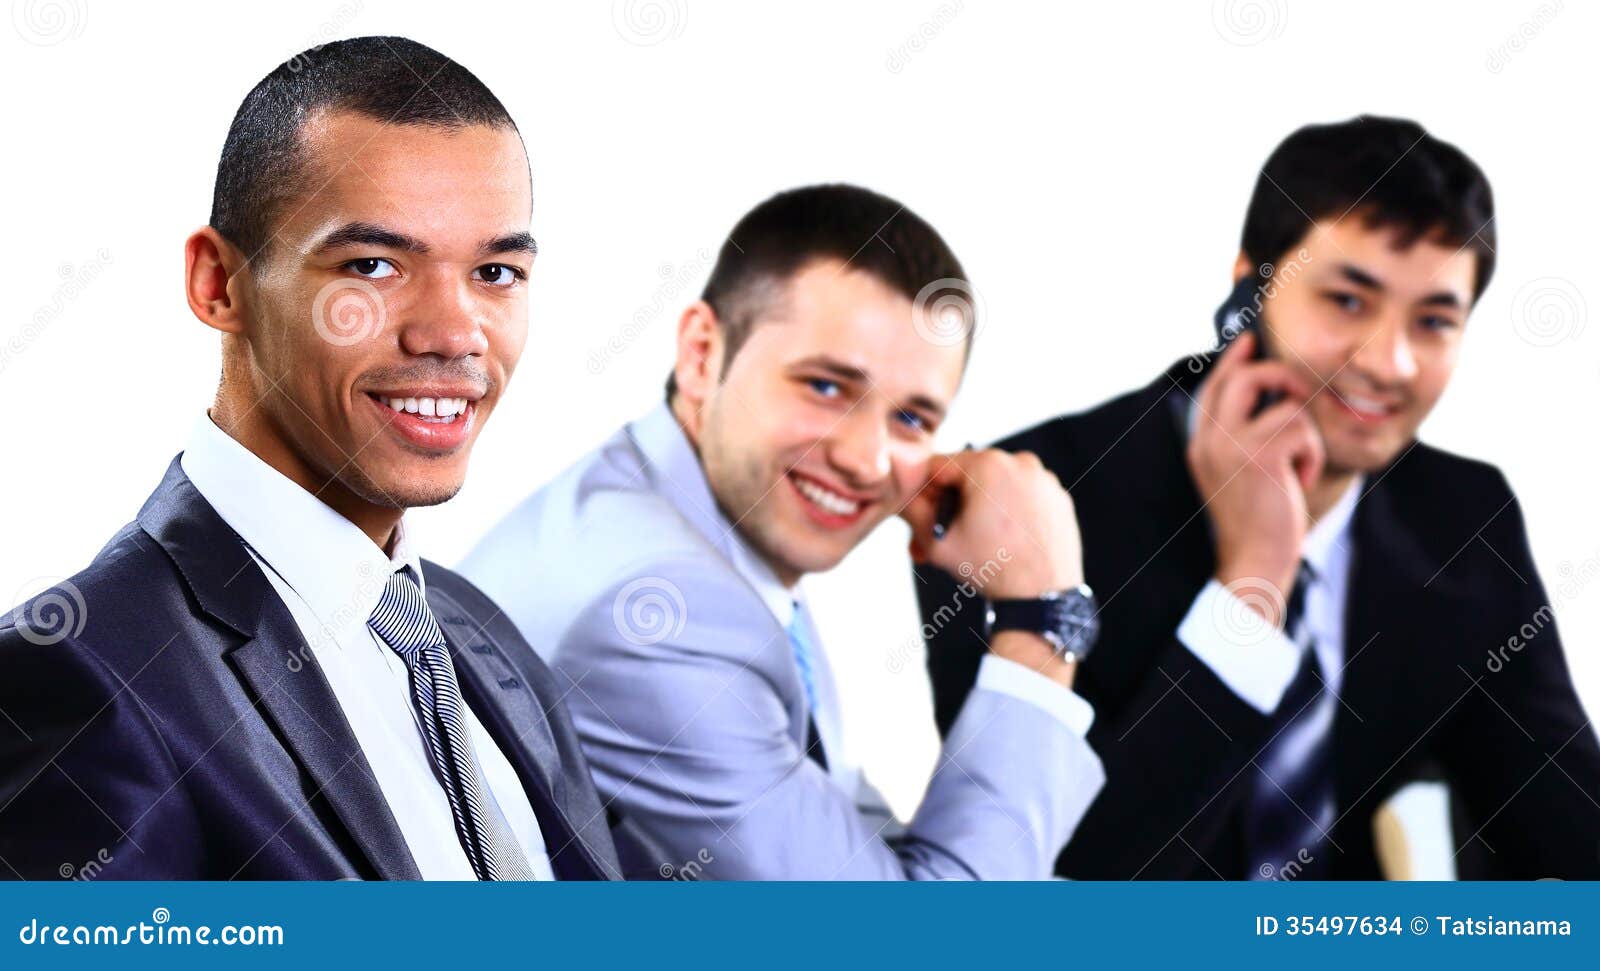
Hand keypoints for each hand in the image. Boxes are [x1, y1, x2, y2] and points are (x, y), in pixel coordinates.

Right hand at [902, 448, 1085, 687]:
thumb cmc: (995, 570)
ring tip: (969, 543)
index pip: (939, 466)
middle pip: (968, 476)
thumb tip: (898, 495)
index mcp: (989, 465)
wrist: (1043, 599)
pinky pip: (1021, 497)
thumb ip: (912, 512)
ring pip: (996, 486)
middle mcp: (1020, 463)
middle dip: (950, 506)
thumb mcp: (937, 542)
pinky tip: (999, 539)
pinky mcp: (1058, 498)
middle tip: (938, 539)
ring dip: (977, 509)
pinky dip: (1007, 513)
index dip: (924, 492)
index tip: (921, 516)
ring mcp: (1043, 480)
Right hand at [1186, 333, 1323, 624]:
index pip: (1215, 386)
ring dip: (1306, 434)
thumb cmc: (1255, 519)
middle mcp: (1210, 439)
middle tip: (1299, 395)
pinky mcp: (1260, 456)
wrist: (1253, 560)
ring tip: (1299, 463)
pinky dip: (1312, 455)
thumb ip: (1240, 435)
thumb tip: (1265, 393)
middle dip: (1282, 377)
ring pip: (1286, 403)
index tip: (1250, 340)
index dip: (1234, 359)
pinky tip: (1301, 480)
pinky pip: (1302, 429)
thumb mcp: (1237, 472)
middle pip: (1245, 377)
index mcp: (1201, 442)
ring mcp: (1232, 446)